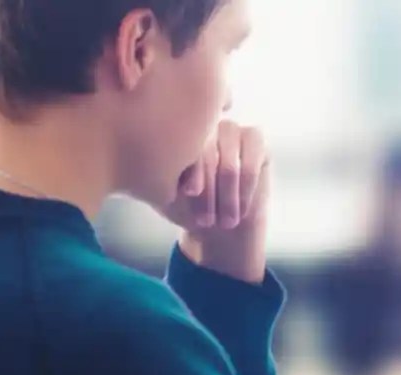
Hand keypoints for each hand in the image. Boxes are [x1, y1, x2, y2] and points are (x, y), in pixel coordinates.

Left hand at [162, 120, 270, 283]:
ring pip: (227, 162)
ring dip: (226, 196)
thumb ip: (155, 175)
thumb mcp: (162, 192)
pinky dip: (245, 190)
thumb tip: (144, 162)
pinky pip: (249, 164)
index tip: (189, 194)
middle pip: (203, 151)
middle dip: (206, 192)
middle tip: (205, 220)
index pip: (179, 143)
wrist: (218, 225)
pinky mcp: (256, 140)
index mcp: (172, 127)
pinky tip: (240, 210)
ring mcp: (230, 128)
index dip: (187, 171)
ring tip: (224, 222)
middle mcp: (202, 122)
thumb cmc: (185, 206)